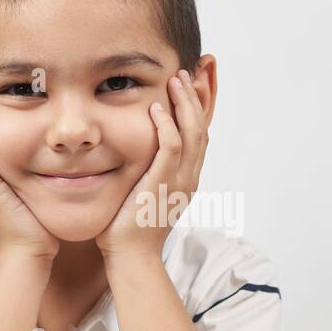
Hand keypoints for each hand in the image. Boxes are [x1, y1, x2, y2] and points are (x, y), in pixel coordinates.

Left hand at [96, 69, 207, 260]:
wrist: (131, 257)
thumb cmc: (129, 229)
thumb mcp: (145, 193)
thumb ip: (148, 171)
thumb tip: (139, 153)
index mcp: (188, 179)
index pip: (200, 135)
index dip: (199, 108)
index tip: (191, 85)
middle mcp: (190, 178)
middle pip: (202, 128)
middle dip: (196, 98)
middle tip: (187, 73)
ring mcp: (180, 182)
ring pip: (192, 133)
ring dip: (185, 103)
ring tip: (176, 80)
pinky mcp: (163, 184)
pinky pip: (171, 148)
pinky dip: (167, 125)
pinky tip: (156, 108)